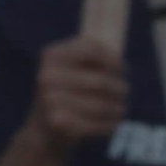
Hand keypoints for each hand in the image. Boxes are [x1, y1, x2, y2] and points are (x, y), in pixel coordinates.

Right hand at [24, 37, 127, 154]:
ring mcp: (49, 99)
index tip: (121, 71)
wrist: (42, 129)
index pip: (94, 50)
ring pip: (101, 105)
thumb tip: (117, 36)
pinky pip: (96, 124)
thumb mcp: (75, 65)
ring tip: (121, 108)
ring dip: (118, 108)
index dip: (115, 61)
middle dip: (119, 88)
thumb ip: (96, 53)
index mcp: (52, 55)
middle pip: (101, 81)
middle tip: (124, 92)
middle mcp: (47, 75)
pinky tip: (114, 123)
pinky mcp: (57, 122)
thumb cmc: (67, 91)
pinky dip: (110, 124)